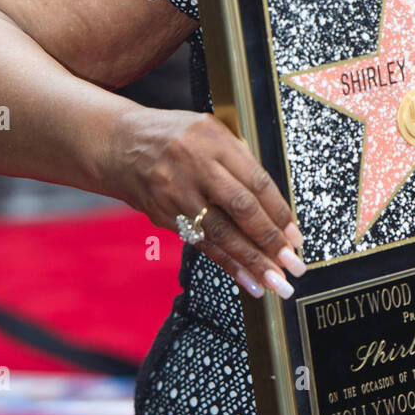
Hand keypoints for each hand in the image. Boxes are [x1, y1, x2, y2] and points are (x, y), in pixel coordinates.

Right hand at [105, 105, 304, 299]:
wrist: (119, 145)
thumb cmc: (175, 137)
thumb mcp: (211, 132)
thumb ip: (240, 161)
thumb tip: (275, 207)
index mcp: (214, 141)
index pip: (256, 182)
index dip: (279, 213)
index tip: (296, 237)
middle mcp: (195, 167)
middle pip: (240, 209)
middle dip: (270, 241)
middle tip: (293, 265)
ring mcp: (177, 193)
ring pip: (220, 233)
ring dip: (251, 262)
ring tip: (274, 283)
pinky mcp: (164, 215)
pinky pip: (202, 243)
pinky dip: (227, 264)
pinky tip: (247, 280)